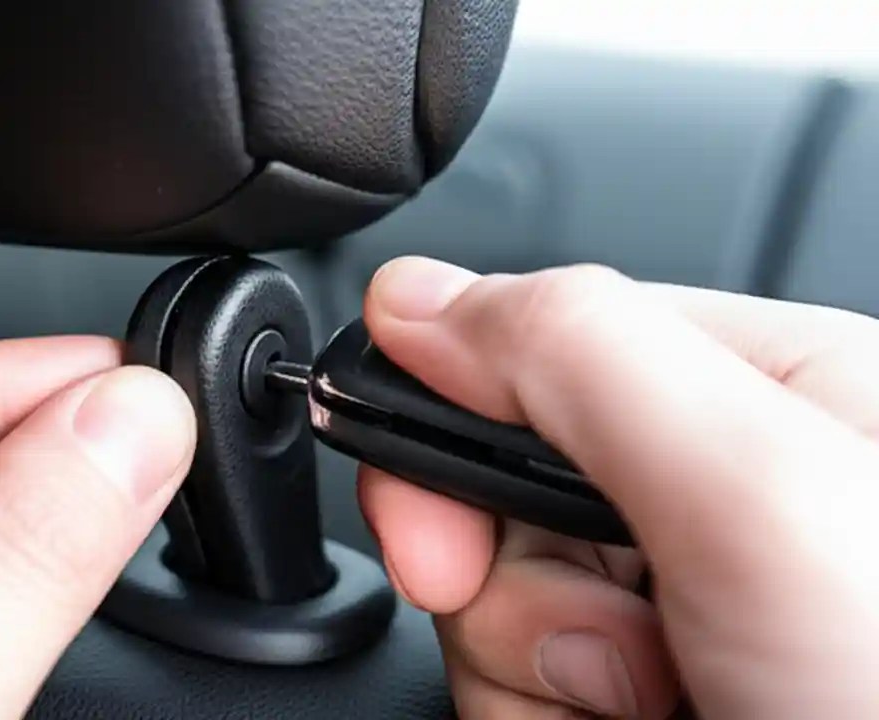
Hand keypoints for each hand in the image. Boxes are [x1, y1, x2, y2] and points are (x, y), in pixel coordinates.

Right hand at [360, 257, 878, 718]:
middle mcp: (735, 504)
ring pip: (504, 609)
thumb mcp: (765, 500)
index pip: (544, 349)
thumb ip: (582, 357)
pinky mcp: (654, 703)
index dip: (455, 426)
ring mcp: (693, 617)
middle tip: (602, 654)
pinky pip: (525, 693)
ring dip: (540, 678)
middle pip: (507, 491)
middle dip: (512, 583)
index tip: (429, 523)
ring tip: (662, 713)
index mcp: (783, 396)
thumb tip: (421, 301)